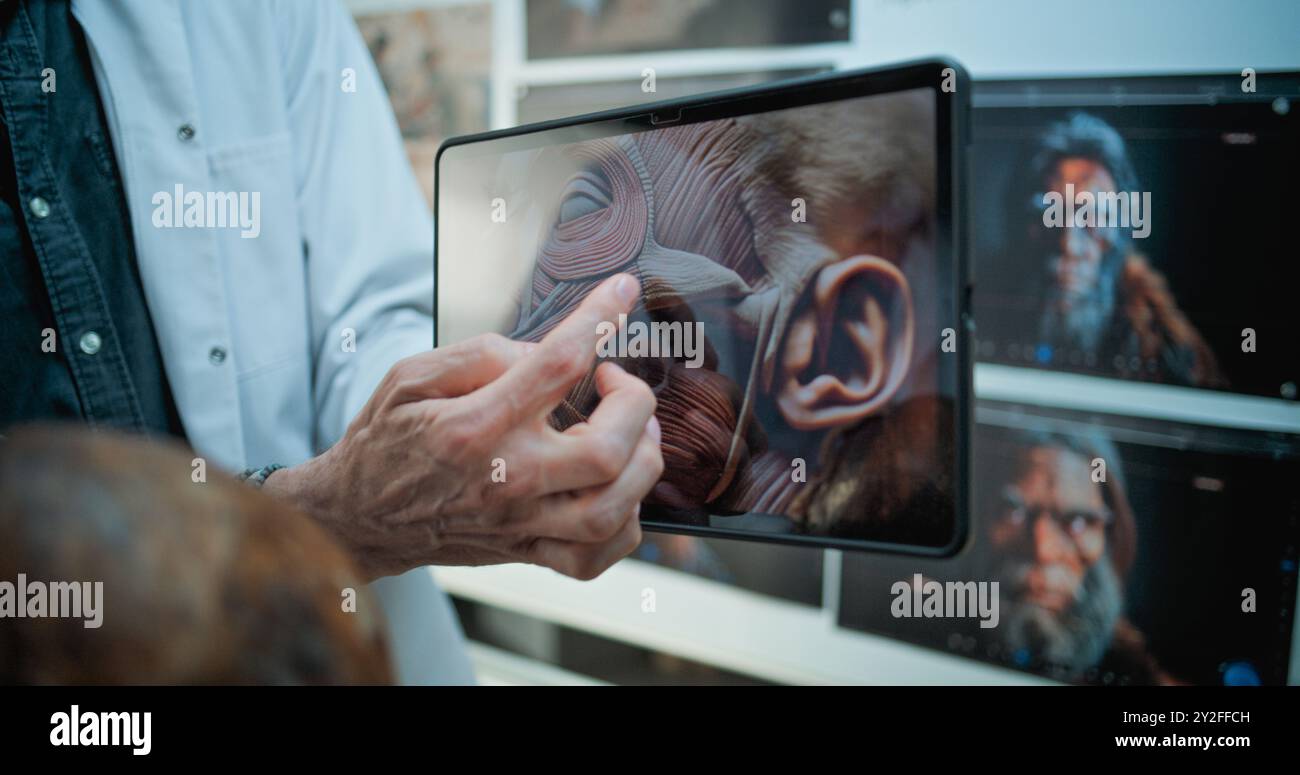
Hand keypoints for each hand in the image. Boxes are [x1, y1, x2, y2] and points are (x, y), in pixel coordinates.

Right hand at [266, 274, 662, 581]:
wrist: (355, 518)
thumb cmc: (386, 442)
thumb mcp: (410, 377)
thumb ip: (479, 355)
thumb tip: (544, 351)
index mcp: (474, 425)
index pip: (556, 363)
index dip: (600, 318)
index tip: (621, 291)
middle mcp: (504, 479)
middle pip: (606, 451)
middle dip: (634, 404)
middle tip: (617, 381)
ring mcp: (520, 523)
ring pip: (612, 509)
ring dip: (642, 463)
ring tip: (634, 432)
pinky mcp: (526, 551)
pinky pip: (596, 556)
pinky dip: (625, 526)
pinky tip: (620, 490)